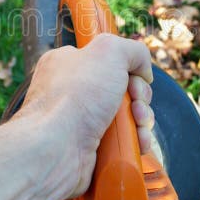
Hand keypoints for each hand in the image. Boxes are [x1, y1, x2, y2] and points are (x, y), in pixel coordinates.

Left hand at [18, 33, 153, 198]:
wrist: (56, 148)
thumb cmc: (76, 96)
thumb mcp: (109, 51)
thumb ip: (133, 50)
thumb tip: (143, 70)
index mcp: (68, 64)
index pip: (108, 61)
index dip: (130, 70)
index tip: (135, 79)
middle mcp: (71, 92)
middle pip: (122, 90)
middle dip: (140, 98)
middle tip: (136, 105)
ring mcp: (80, 122)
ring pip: (125, 118)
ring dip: (141, 121)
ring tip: (138, 126)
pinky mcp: (89, 150)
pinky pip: (120, 143)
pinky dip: (134, 142)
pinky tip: (138, 143)